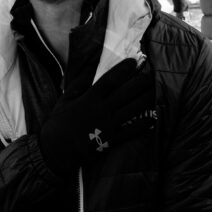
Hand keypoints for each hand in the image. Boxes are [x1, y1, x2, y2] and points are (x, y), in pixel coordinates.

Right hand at [38, 59, 156, 174]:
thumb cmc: (59, 122)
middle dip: (141, 82)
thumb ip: (80, 81)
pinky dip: (144, 123)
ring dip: (146, 99)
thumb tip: (91, 65)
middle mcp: (102, 109)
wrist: (55, 150)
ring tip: (155, 90)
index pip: (110, 80)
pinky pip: (132, 130)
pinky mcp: (112, 140)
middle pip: (127, 92)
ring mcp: (109, 125)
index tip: (133, 62)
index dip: (123, 70)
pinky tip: (153, 117)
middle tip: (152, 74)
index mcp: (90, 98)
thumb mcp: (66, 98)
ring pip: (134, 109)